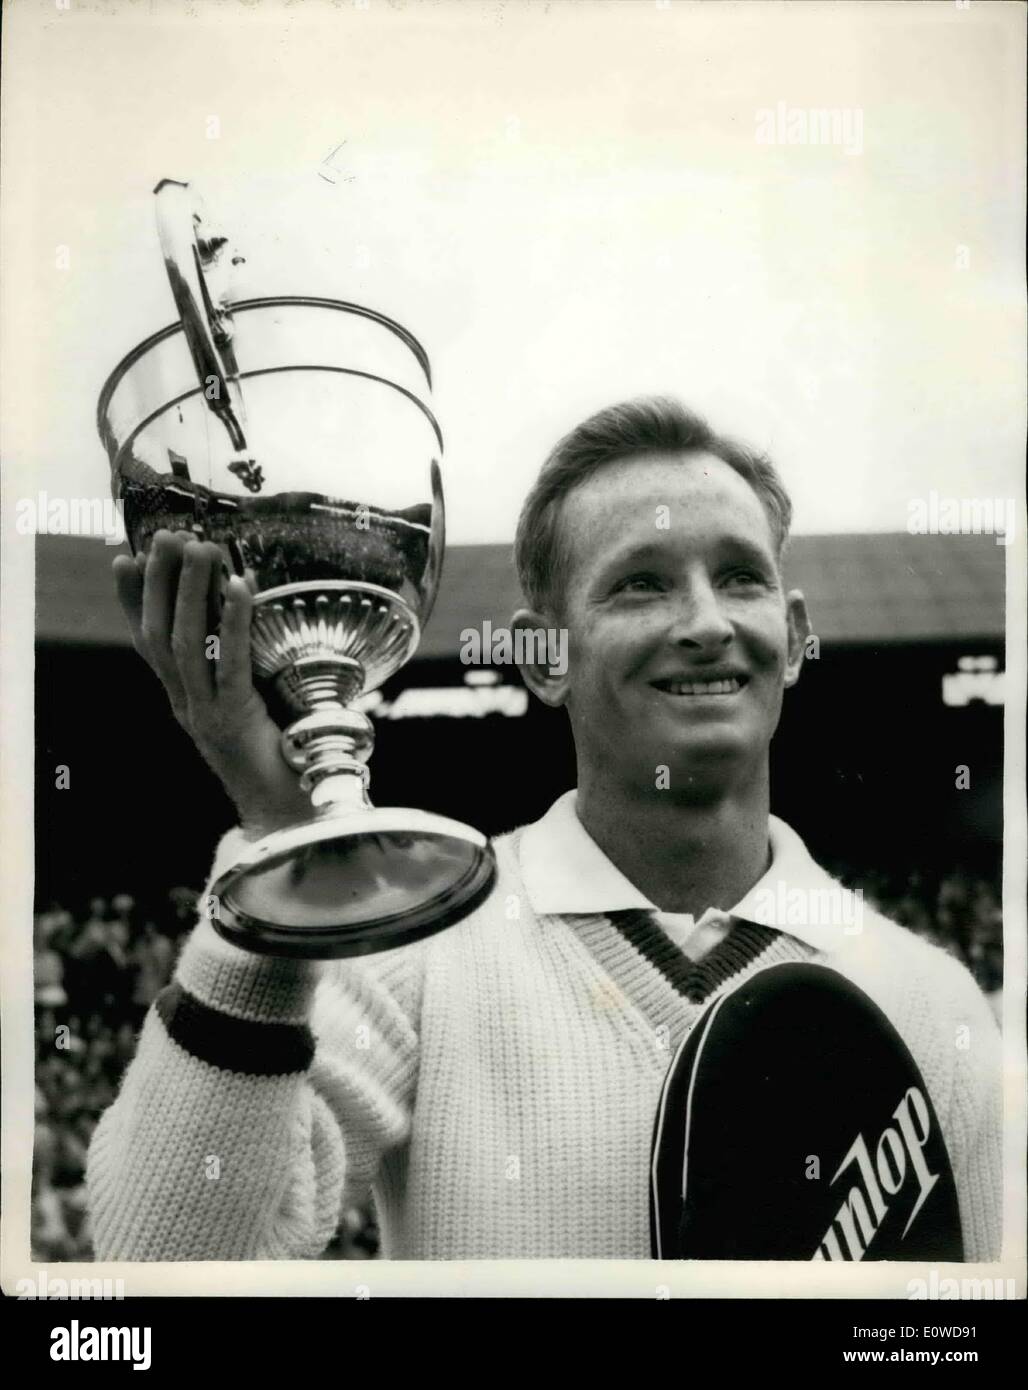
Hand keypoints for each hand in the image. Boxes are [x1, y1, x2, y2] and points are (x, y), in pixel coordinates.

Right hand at [114, 530, 309, 838]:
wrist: (292, 820)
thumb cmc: (284, 763)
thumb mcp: (256, 710)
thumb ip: (246, 674)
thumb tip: (257, 620)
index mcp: (185, 704)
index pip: (149, 645)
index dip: (134, 602)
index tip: (127, 557)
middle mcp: (186, 707)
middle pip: (158, 636)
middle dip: (159, 583)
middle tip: (166, 537)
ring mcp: (206, 716)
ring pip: (183, 645)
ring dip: (191, 592)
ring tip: (201, 548)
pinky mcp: (236, 721)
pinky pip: (230, 663)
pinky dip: (233, 621)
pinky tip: (240, 586)